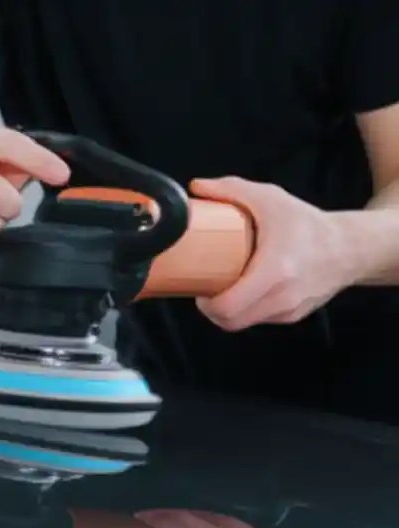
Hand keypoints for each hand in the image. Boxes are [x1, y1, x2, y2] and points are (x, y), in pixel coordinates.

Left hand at [191, 177, 361, 330]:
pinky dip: (246, 311)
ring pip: (243, 324)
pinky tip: (243, 292)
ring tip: (221, 288)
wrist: (349, 247)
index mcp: (275, 270)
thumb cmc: (305, 223)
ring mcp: (288, 310)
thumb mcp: (270, 198)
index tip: (199, 286)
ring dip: (227, 312)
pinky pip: (258, 320)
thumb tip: (196, 186)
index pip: (228, 307)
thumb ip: (231, 189)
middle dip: (211, 309)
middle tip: (205, 288)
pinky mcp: (293, 316)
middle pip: (230, 322)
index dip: (206, 304)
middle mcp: (282, 296)